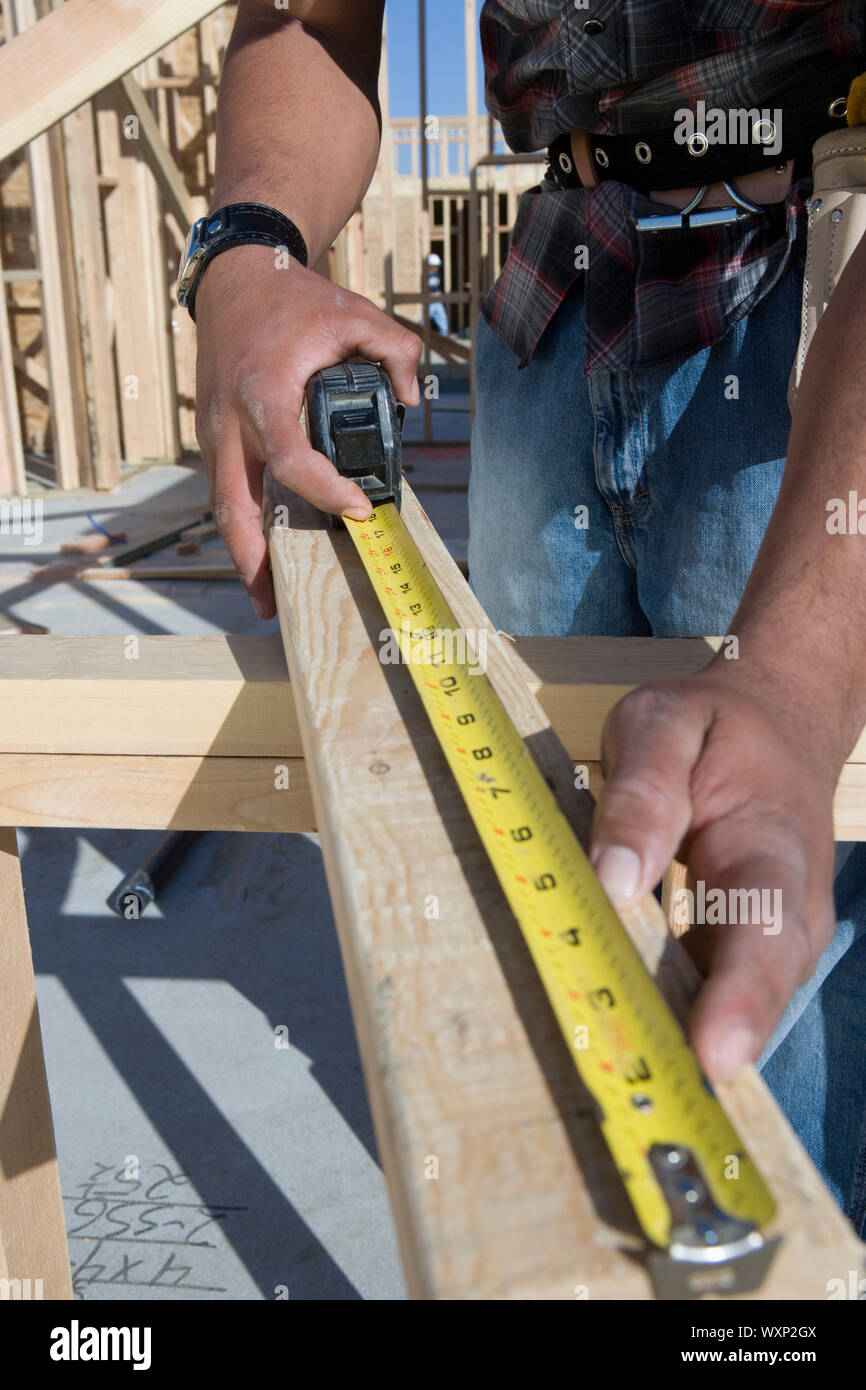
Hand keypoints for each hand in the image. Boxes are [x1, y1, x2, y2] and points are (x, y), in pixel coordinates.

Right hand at [194, 245, 421, 617]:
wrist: (234, 279)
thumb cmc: (291, 298)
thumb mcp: (353, 311)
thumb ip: (394, 350)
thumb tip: (414, 399)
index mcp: (263, 389)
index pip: (289, 456)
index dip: (324, 488)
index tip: (360, 508)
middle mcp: (230, 419)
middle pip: (232, 504)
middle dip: (252, 557)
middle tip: (275, 602)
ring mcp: (215, 432)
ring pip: (222, 505)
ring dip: (242, 552)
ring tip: (266, 595)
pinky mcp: (214, 438)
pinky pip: (225, 490)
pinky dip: (242, 524)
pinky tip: (264, 552)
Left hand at [588, 660, 839, 1082]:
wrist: (777, 722)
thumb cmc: (716, 728)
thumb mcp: (664, 725)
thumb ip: (642, 796)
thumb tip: (614, 880)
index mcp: (771, 850)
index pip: (764, 932)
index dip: (740, 1001)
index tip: (710, 1054)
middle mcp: (787, 915)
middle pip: (752, 994)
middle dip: (699, 1047)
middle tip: (641, 1091)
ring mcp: (766, 942)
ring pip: (724, 1009)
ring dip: (673, 1045)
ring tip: (617, 1082)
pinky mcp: (732, 954)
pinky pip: (699, 997)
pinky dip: (658, 1020)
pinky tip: (610, 1040)